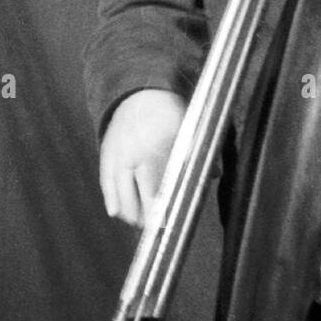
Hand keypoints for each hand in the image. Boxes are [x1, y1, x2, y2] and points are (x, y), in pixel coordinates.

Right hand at [99, 88, 186, 227]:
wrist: (138, 94)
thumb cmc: (167, 112)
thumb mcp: (188, 128)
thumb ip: (199, 152)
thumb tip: (214, 174)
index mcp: (158, 147)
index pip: (160, 189)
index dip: (163, 210)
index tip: (168, 222)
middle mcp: (136, 154)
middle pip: (140, 199)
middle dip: (149, 217)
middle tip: (158, 226)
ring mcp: (118, 157)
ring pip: (121, 198)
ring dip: (132, 214)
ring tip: (143, 220)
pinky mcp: (106, 157)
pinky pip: (106, 186)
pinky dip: (113, 202)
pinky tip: (118, 212)